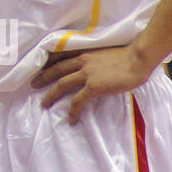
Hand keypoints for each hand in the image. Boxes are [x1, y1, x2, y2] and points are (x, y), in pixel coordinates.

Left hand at [31, 45, 151, 124]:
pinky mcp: (93, 86)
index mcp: (84, 52)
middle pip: (56, 69)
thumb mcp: (106, 52)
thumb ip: (96, 58)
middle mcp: (81, 60)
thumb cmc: (128, 55)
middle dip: (43, 77)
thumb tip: (96, 66)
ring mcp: (86, 73)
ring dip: (51, 95)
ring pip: (61, 84)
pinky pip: (77, 101)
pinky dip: (72, 111)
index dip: (49, 61)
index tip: (40, 66)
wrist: (138, 59)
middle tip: (33, 84)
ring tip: (44, 104)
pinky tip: (71, 120)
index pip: (60, 55)